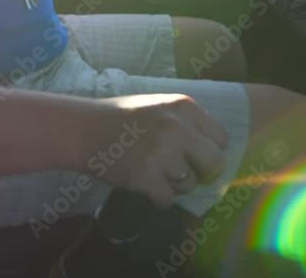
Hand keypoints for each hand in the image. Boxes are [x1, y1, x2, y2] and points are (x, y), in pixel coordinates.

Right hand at [80, 94, 228, 207]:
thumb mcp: (160, 107)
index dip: (209, 150)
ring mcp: (163, 153)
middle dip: (201, 172)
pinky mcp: (147, 176)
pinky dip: (158, 198)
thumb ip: (186, 124)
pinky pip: (167, 199)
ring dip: (174, 185)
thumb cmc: (122, 117)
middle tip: (183, 172)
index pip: (221, 138)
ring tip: (153, 173)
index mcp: (185, 107)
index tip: (196, 156)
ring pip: (189, 184)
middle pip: (215, 163)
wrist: (85, 129)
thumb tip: (211, 154)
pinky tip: (144, 184)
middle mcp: (178, 128)